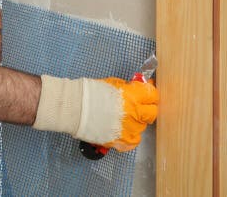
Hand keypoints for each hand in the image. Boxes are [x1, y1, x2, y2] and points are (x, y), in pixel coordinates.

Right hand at [32, 75, 158, 151]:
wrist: (73, 108)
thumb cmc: (89, 92)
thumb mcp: (112, 83)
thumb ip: (128, 88)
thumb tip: (138, 89)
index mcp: (133, 96)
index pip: (153, 95)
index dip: (149, 94)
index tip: (145, 94)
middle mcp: (134, 114)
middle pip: (152, 113)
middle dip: (146, 109)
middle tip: (136, 107)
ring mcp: (129, 130)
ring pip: (142, 128)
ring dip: (135, 123)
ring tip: (121, 119)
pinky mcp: (121, 142)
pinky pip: (133, 142)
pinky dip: (128, 136)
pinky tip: (120, 130)